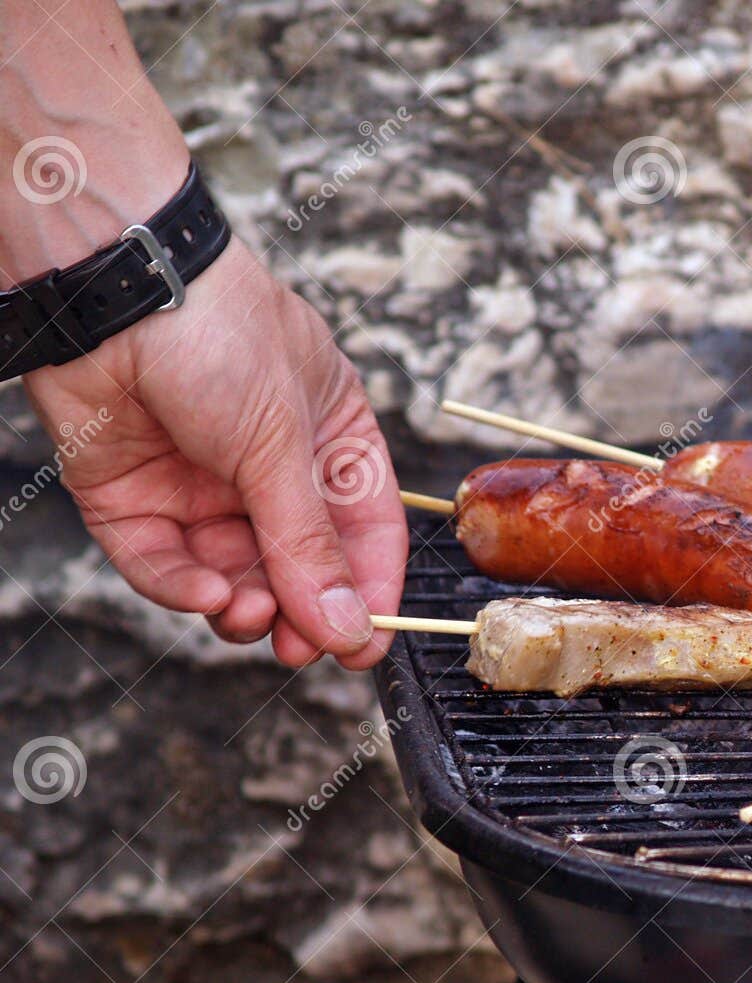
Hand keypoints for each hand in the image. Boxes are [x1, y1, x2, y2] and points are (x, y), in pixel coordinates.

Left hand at [23, 240, 407, 668]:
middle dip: (298, 611)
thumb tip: (347, 625)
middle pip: (295, 565)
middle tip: (300, 649)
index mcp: (329, 440)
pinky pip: (162, 561)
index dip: (368, 592)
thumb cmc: (218, 332)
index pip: (365, 533)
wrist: (106, 286)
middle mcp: (266, 467)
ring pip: (230, 573)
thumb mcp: (281, 445)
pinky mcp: (131, 494)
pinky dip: (183, 586)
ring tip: (248, 615)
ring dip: (244, 605)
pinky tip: (205, 593)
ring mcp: (198, 483)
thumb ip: (309, 543)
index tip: (363, 648)